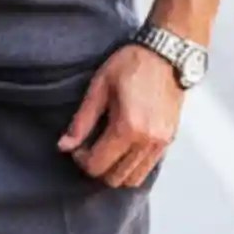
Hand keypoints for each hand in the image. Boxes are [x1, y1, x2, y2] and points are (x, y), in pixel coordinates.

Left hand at [58, 44, 184, 187]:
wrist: (168, 54)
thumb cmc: (132, 64)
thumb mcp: (99, 87)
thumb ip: (82, 120)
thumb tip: (64, 146)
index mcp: (128, 127)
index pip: (97, 166)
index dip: (81, 160)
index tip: (78, 146)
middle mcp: (147, 141)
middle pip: (114, 178)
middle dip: (97, 168)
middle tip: (90, 148)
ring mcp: (161, 143)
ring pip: (133, 179)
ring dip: (115, 170)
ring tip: (107, 149)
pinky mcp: (169, 140)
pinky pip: (147, 168)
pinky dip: (132, 166)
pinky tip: (123, 147)